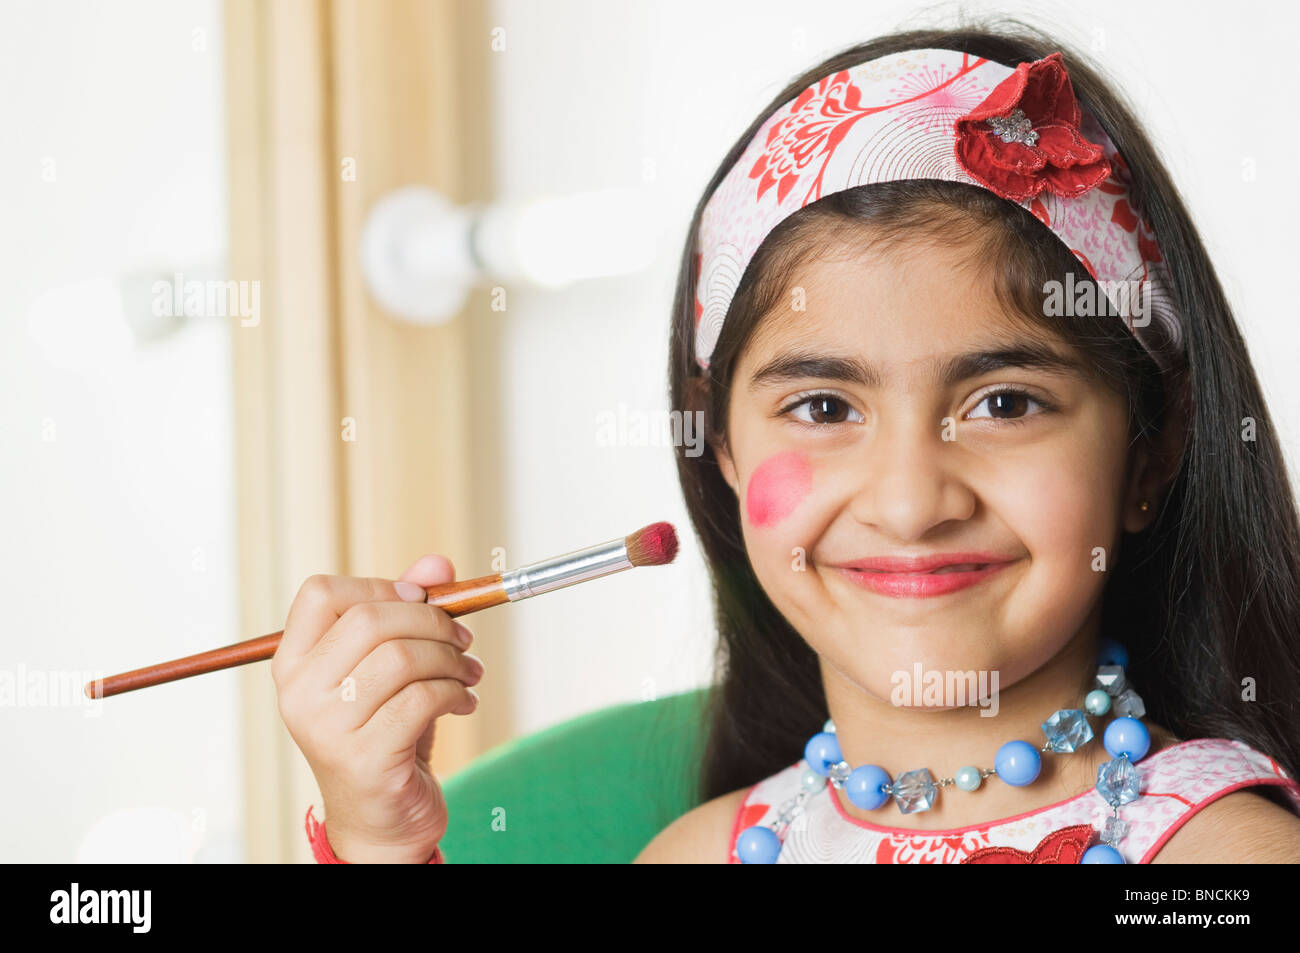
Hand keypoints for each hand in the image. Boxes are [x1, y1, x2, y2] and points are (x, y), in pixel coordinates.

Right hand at [273, 554, 483, 862]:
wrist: (382, 820)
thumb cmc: (385, 732)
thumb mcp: (392, 668)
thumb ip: (408, 613)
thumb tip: (439, 564)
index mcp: (294, 663)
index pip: (322, 593)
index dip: (381, 586)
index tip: (422, 600)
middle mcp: (299, 693)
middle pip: (371, 619)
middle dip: (432, 620)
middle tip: (463, 637)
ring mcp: (326, 728)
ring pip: (402, 657)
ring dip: (451, 659)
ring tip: (468, 674)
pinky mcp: (364, 757)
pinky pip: (422, 699)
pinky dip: (455, 693)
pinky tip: (464, 702)